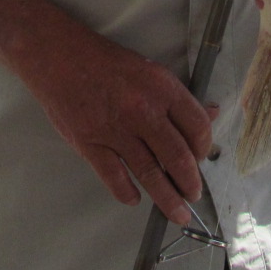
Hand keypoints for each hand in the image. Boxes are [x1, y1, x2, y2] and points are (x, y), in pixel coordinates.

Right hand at [21, 27, 214, 225]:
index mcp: (162, 88)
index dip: (204, 148)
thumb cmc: (106, 62)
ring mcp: (115, 130)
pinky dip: (127, 193)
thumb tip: (211, 112)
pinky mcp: (90, 143)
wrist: (59, 57)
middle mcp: (143, 110)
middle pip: (178, 157)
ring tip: (177, 213)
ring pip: (150, 174)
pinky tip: (135, 198)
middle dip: (190, 183)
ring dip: (167, 198)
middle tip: (193, 195)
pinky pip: (115, 178)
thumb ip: (178, 97)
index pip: (197, 126)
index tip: (201, 158)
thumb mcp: (149, 71)